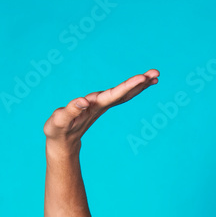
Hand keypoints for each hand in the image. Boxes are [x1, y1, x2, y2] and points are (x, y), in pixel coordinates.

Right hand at [43, 69, 158, 151]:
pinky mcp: (100, 105)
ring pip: (125, 94)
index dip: (128, 86)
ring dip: (140, 85)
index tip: (142, 78)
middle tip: (156, 73)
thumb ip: (71, 110)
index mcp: (94, 107)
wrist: (63, 143)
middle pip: (125, 94)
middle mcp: (102, 105)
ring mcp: (103, 106)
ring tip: (155, 76)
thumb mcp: (60, 121)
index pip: (114, 95)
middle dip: (140, 83)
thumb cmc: (59, 131)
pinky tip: (142, 82)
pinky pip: (120, 94)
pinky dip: (132, 87)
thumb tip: (83, 101)